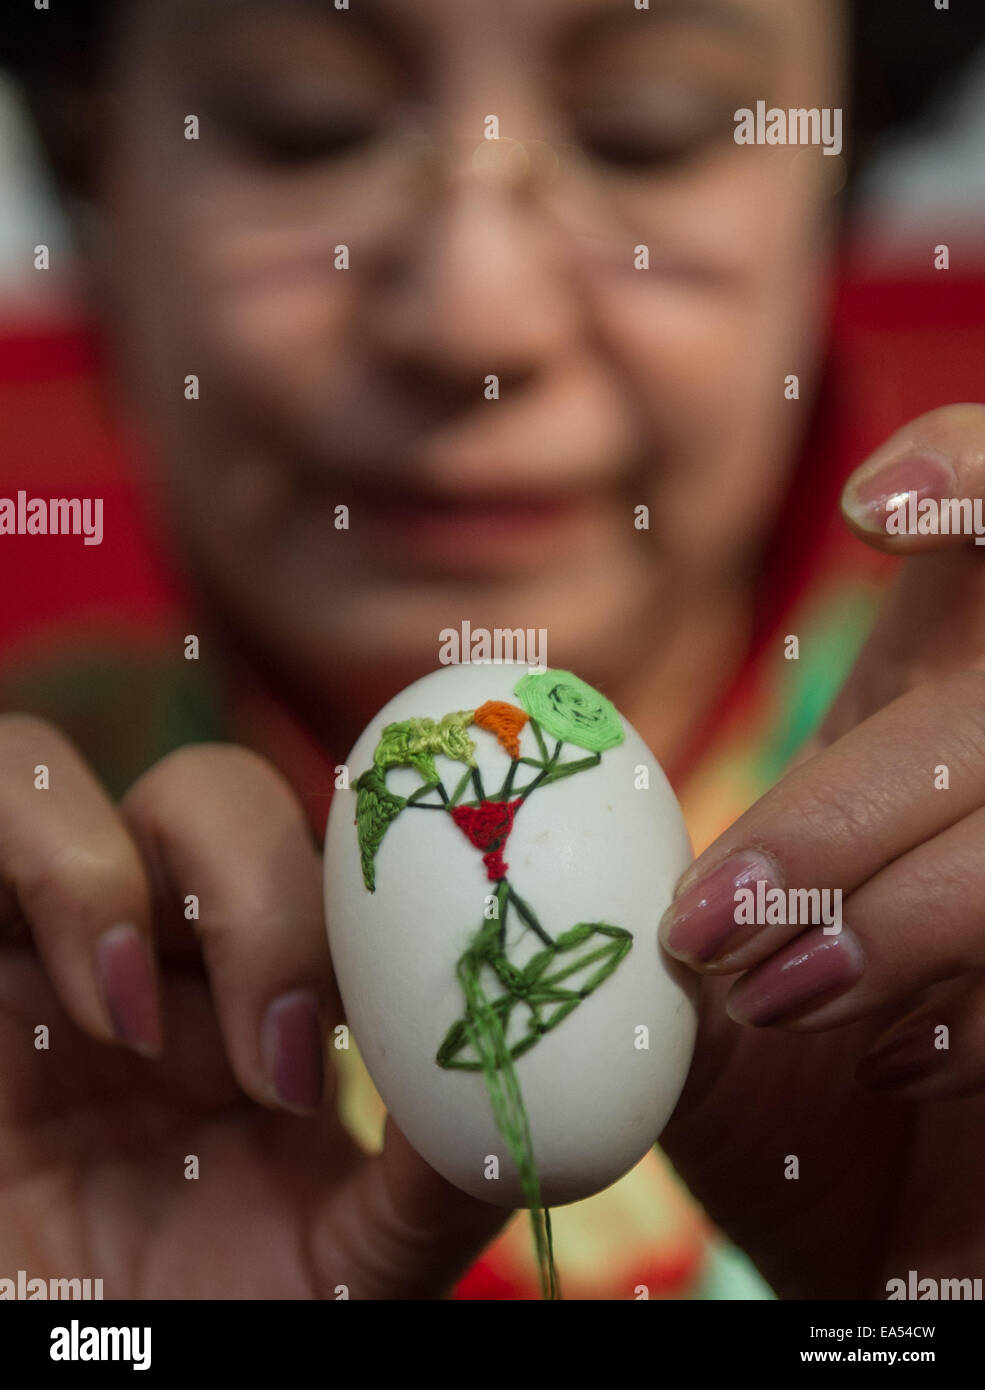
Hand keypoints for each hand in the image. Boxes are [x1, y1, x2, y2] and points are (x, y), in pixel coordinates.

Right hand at [0, 727, 505, 1297]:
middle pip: (241, 796)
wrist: (63, 1385)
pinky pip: (2, 783)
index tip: (439, 954)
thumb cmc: (193, 1329)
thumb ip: (440, 1179)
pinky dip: (62, 859)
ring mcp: (66, 932)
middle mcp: (170, 944)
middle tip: (287, 1054)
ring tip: (156, 1034)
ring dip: (178, 873)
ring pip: (137, 772)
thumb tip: (535, 1086)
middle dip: (274, 897)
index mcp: (268, 994)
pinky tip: (96, 1000)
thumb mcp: (349, 1267)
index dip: (398, 850)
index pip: (339, 847)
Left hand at [659, 405, 984, 1298]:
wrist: (872, 1242)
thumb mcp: (690, 988)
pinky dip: (974, 1007)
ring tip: (780, 1006)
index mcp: (923, 723)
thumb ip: (652, 897)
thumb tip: (542, 832)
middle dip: (849, 813)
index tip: (874, 510)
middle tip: (720, 924)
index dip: (974, 475)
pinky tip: (898, 1067)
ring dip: (906, 917)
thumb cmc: (771, 1095)